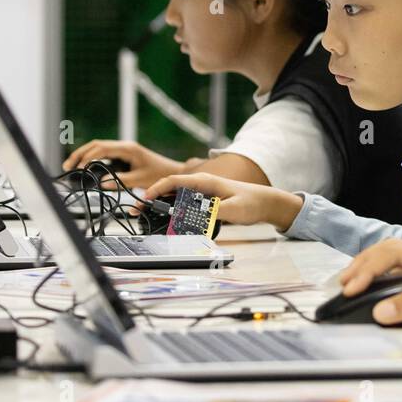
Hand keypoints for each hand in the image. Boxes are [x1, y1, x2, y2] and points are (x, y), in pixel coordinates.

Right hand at [61, 140, 183, 188]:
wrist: (173, 172)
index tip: (77, 167)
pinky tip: (85, 166)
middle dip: (80, 154)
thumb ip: (121, 181)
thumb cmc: (159, 174)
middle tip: (67, 166)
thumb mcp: (140, 179)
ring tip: (72, 166)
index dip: (87, 157)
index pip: (101, 149)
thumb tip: (102, 183)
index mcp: (128, 148)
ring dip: (85, 155)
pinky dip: (93, 158)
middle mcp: (124, 146)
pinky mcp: (124, 155)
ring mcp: (124, 149)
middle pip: (96, 145)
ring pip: (99, 148)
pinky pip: (104, 153)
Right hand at [144, 172, 303, 229]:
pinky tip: (164, 220)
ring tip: (143, 216)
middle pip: (169, 190)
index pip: (174, 181)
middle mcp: (201, 185)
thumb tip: (195, 216)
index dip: (156, 189)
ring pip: (175, 198)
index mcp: (205, 181)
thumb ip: (214, 212)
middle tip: (135, 212)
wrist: (266, 203)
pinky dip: (171, 211)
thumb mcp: (233, 208)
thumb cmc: (252, 202)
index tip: (143, 199)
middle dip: (150, 200)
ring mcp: (202, 193)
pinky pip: (184, 205)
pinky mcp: (205, 202)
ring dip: (159, 206)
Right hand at [338, 239, 401, 317]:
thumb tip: (378, 311)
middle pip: (389, 248)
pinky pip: (398, 266)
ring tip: (348, 281)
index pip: (394, 252)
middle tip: (344, 284)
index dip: (370, 269)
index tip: (352, 288)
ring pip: (391, 254)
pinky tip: (366, 283)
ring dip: (368, 266)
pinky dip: (378, 273)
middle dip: (363, 264)